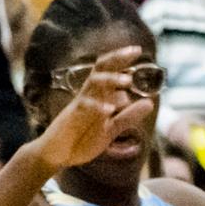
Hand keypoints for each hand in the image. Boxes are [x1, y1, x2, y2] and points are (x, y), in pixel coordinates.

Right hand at [31, 44, 146, 170]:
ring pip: (93, 84)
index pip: (108, 71)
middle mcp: (88, 96)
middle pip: (100, 70)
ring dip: (110, 80)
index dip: (121, 59)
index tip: (137, 50)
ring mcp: (79, 106)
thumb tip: (150, 103)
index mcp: (97, 96)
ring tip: (127, 81)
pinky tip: (110, 110)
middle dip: (116, 59)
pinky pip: (83, 107)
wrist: (54, 155)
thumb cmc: (80, 140)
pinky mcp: (71, 118)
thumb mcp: (110, 129)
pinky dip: (97, 106)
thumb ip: (128, 117)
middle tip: (134, 53)